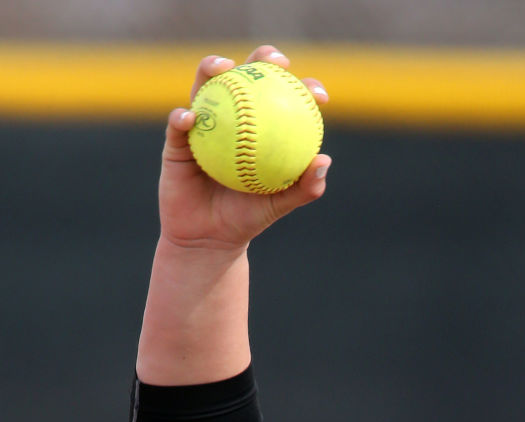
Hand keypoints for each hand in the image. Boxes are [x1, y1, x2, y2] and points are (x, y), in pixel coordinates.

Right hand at [159, 46, 329, 252]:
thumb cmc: (246, 219)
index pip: (282, 98)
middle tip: (275, 61)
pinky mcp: (177, 139)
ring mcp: (204, 123)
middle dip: (262, 58)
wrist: (208, 239)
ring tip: (224, 68)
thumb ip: (304, 187)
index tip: (316, 92)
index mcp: (259, 128)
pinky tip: (190, 117)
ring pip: (206, 85)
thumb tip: (325, 161)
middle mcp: (232, 117)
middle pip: (246, 76)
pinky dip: (183, 116)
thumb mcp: (278, 205)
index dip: (301, 86)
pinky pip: (178, 124)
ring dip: (213, 67)